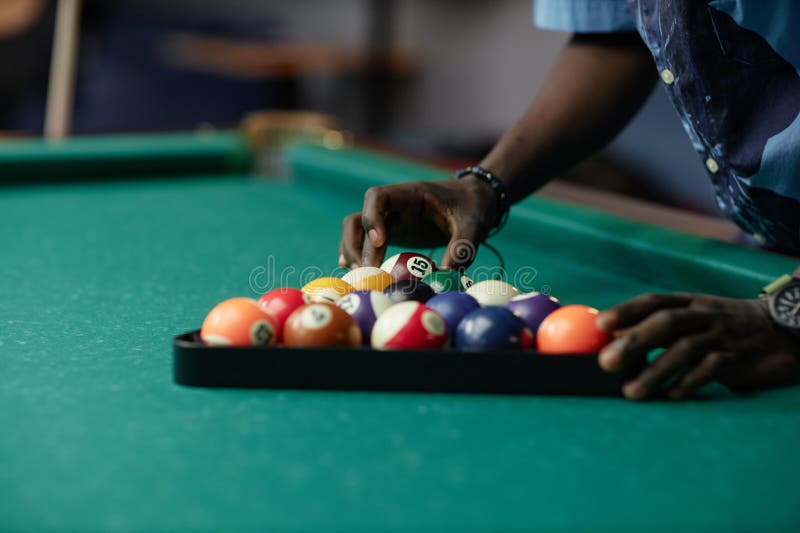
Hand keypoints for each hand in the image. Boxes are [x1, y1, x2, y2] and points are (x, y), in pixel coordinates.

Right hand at [339, 177, 496, 269]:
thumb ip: (461, 249)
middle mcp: (394, 206)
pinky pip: (368, 243)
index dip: (373, 218)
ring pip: (357, 231)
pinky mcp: (394, 234)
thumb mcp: (473, 226)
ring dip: (353, 252)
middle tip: (365, 271)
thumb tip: (444, 278)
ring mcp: (391, 221)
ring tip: (359, 276)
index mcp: (410, 194)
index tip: (380, 242)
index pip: (378, 197)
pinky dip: (358, 255)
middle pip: (359, 219)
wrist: (476, 202)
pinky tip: (352, 270)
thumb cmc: (473, 207)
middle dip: (355, 244)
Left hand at [596, 293, 799, 399]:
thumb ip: (656, 328)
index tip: (600, 325)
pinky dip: (688, 383)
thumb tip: (611, 341)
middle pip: (665, 323)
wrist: (780, 332)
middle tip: (605, 362)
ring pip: (685, 349)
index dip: (626, 311)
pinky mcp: (737, 358)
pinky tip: (670, 396)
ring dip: (655, 371)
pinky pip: (710, 370)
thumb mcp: (691, 319)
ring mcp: (720, 335)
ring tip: (630, 392)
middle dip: (634, 342)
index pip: (653, 301)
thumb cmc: (720, 328)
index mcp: (688, 302)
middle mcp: (702, 315)